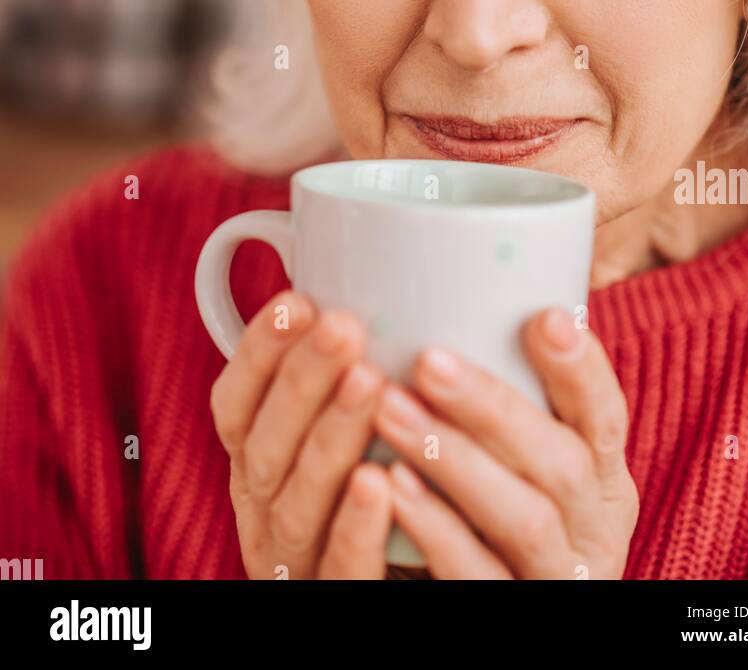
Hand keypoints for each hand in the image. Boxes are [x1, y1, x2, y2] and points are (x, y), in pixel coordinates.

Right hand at [210, 290, 392, 578]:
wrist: (377, 582)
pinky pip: (341, 569)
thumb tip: (368, 280)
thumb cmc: (362, 502)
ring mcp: (294, 559)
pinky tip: (380, 481)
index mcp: (256, 464)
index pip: (236, 405)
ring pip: (299, 502)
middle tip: (344, 325)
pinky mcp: (334, 597)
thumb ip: (339, 377)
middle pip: (266, 447)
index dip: (258, 354)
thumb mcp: (336, 437)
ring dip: (330, 437)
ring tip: (370, 382)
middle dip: (301, 380)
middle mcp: (263, 510)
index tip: (295, 300)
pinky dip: (356, 526)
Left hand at [373, 307, 638, 578]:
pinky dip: (436, 530)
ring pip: (524, 519)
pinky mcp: (514, 613)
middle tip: (429, 358)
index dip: (581, 368)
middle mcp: (595, 527)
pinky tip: (393, 486)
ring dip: (454, 459)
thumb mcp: (524, 461)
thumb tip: (457, 280)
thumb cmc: (498, 514)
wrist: (499, 597)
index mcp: (602, 476)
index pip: (605, 416)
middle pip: (560, 463)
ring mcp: (560, 576)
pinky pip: (477, 577)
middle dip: (494, 406)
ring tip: (390, 408)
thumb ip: (507, 397)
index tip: (544, 317)